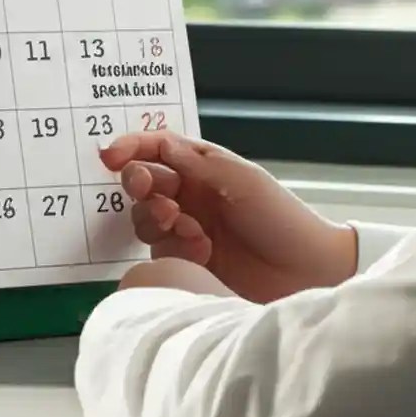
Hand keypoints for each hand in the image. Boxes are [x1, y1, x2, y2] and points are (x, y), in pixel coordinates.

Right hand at [100, 131, 357, 303]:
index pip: (159, 148)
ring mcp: (187, 227)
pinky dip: (174, 248)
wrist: (304, 272)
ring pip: (146, 217)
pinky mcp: (186, 260)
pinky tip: (201, 252)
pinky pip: (159, 250)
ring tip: (190, 230)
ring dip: (158, 219)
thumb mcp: (244, 181)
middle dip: (141, 184)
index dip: (132, 148)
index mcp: (206, 167)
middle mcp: (192, 194)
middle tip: (155, 195)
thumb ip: (200, 164)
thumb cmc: (281, 218)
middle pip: (145, 181)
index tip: (111, 157)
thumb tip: (161, 144)